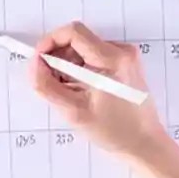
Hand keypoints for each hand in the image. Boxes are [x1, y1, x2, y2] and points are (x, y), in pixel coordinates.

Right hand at [30, 21, 167, 158]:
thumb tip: (33, 65)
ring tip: (70, 91)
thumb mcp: (74, 111)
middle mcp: (121, 51)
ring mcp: (126, 56)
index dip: (50, 41)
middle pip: (78, 40)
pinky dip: (82, 69)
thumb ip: (47, 86)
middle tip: (53, 82)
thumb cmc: (114, 130)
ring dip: (70, 65)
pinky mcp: (126, 64)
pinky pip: (95, 57)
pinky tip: (83, 90)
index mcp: (111, 59)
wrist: (145, 144)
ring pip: (85, 49)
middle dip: (59, 58)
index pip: (73, 32)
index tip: (39, 60)